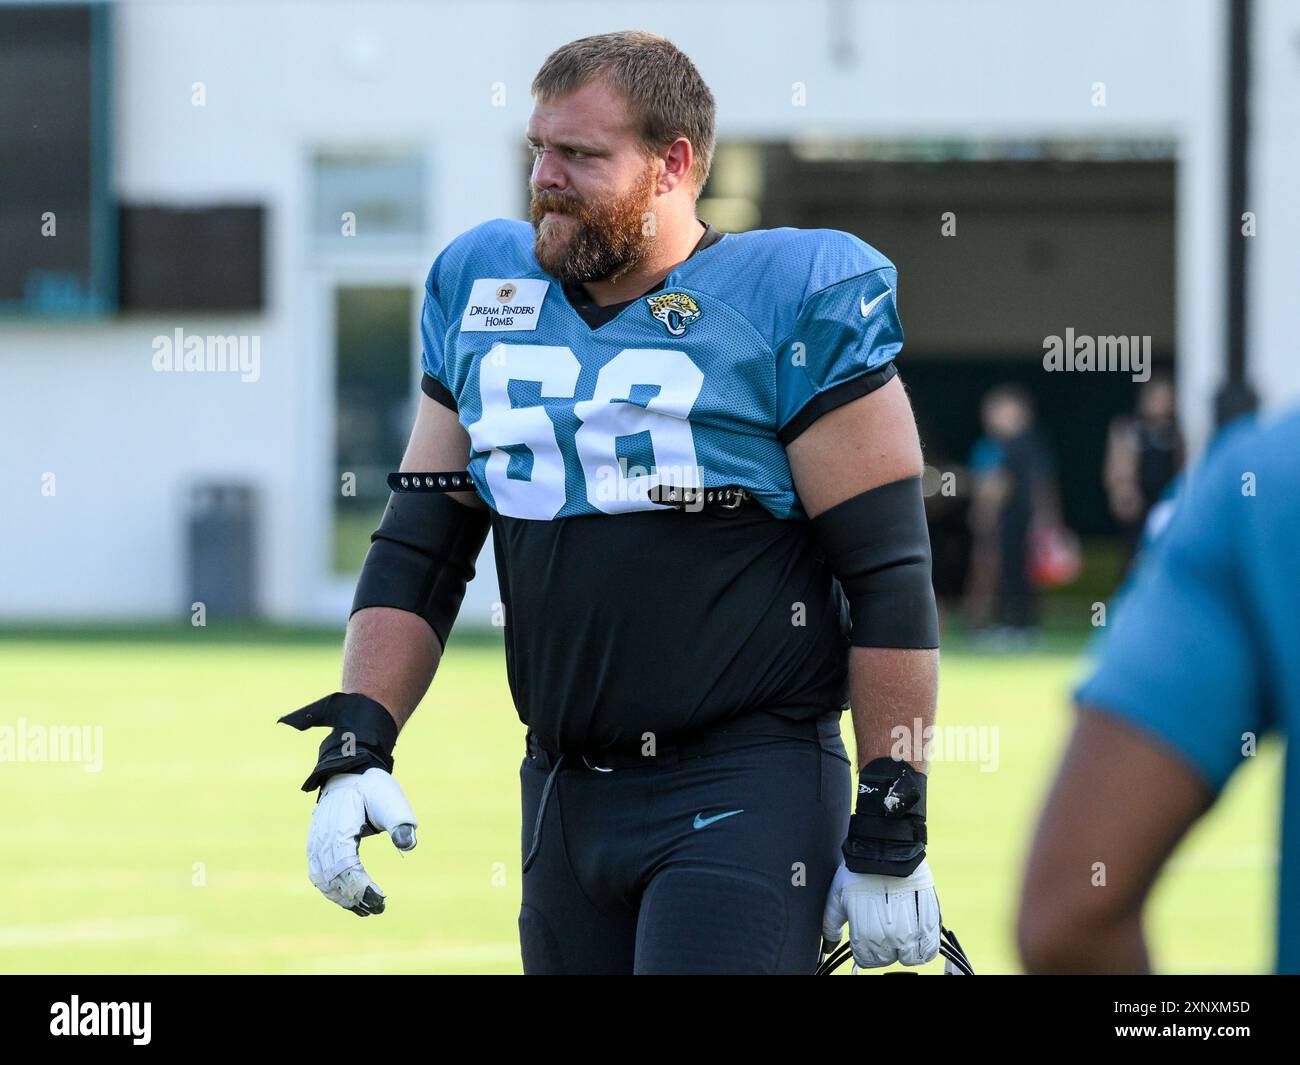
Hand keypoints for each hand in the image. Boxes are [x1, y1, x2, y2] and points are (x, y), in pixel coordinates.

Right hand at [307, 767, 417, 915]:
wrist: (349, 774)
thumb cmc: (373, 788)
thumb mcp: (391, 799)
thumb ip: (400, 822)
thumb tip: (408, 844)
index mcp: (339, 828)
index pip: (346, 867)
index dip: (361, 887)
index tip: (381, 899)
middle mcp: (322, 839)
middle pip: (333, 879)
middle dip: (356, 896)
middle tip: (379, 908)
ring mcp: (315, 844)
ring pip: (324, 880)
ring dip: (343, 898)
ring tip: (367, 910)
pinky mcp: (315, 847)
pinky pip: (319, 875)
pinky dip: (333, 890)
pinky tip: (351, 900)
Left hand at [821, 857, 940, 967]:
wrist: (886, 849)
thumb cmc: (858, 871)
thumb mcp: (836, 896)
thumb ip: (831, 925)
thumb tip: (829, 945)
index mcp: (864, 935)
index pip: (867, 960)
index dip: (865, 951)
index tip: (867, 939)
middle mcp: (888, 938)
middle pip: (888, 959)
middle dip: (884, 948)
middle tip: (883, 928)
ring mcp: (911, 931)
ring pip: (910, 957)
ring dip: (905, 949)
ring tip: (901, 931)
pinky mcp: (929, 921)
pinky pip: (930, 949)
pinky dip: (925, 947)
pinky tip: (917, 935)